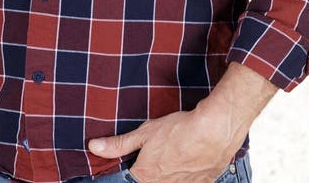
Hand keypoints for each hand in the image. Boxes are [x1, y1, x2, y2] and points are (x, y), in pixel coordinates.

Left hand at [87, 63, 276, 182]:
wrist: (214, 132)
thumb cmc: (179, 130)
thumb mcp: (145, 133)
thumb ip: (119, 144)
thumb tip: (94, 148)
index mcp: (146, 176)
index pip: (130, 180)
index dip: (129, 172)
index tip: (133, 163)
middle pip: (150, 181)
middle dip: (149, 172)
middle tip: (159, 154)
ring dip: (166, 175)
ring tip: (171, 156)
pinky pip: (186, 182)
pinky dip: (183, 176)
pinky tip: (186, 161)